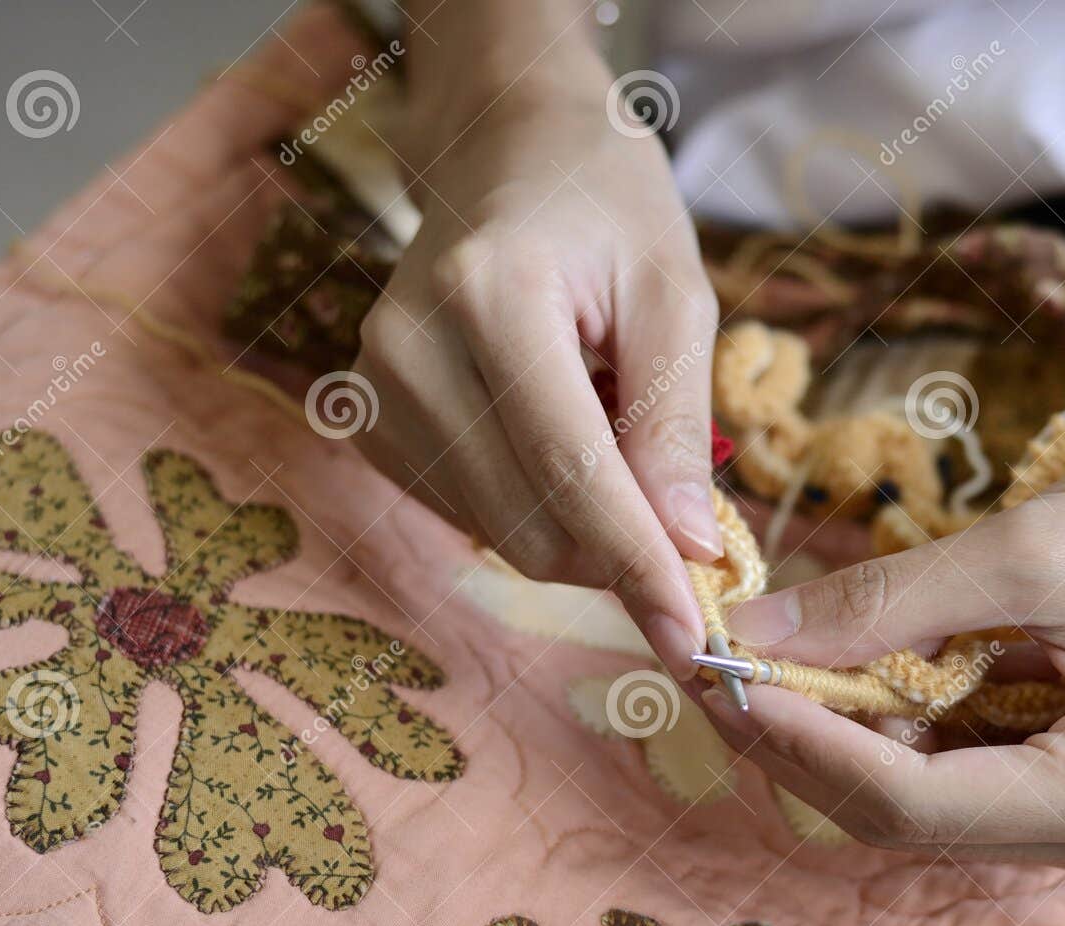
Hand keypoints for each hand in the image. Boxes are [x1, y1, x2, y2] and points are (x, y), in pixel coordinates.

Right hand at [351, 35, 719, 676]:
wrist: (505, 147)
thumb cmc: (604, 203)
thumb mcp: (674, 294)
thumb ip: (675, 424)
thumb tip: (689, 550)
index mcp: (489, 296)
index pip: (572, 474)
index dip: (638, 568)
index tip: (695, 638)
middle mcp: (407, 349)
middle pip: (530, 526)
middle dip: (620, 554)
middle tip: (688, 527)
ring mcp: (373, 389)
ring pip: (500, 536)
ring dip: (581, 530)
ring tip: (610, 429)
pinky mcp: (370, 422)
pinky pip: (472, 517)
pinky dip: (537, 510)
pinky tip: (558, 437)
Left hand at [700, 360, 1064, 886]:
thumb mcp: (1031, 550)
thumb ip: (884, 605)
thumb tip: (751, 638)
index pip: (909, 801)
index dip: (798, 741)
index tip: (712, 675)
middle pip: (913, 807)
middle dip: (809, 733)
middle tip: (715, 662)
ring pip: (935, 789)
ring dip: (848, 724)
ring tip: (761, 655)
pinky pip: (975, 763)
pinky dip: (906, 713)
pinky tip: (846, 661)